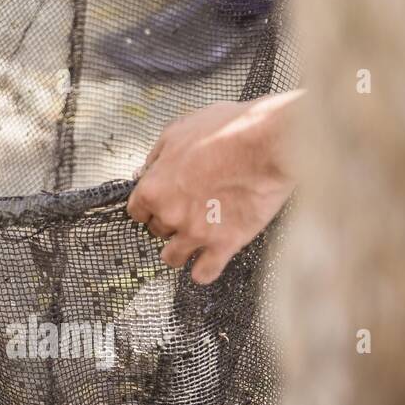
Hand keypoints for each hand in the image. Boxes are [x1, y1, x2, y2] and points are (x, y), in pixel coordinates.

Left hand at [126, 91, 300, 284]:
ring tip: (192, 241)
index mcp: (154, 188)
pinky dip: (203, 272)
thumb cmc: (225, 130)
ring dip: (179, 251)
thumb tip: (143, 171)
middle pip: (157, 231)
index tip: (160, 204)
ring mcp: (196, 233)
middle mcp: (169, 214)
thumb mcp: (177, 131)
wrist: (268, 142)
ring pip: (172, 257)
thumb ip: (156, 156)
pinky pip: (204, 274)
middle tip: (187, 213)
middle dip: (168, 223)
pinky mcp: (225, 244)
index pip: (137, 211)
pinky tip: (207, 264)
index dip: (149, 207)